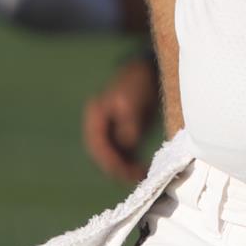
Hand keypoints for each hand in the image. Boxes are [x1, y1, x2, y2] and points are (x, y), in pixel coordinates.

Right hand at [82, 52, 160, 183]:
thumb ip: (129, 123)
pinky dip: (129, 160)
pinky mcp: (121, 129)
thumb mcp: (135, 102)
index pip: (97, 145)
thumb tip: (127, 145)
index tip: (123, 173)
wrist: (150, 67)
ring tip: (140, 176)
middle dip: (116, 167)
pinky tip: (140, 168)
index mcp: (95, 116)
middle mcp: (98, 123)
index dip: (109, 161)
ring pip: (112, 154)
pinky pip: (122, 150)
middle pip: (102, 153)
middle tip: (134, 178)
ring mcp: (109, 127)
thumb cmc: (140, 82)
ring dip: (123, 167)